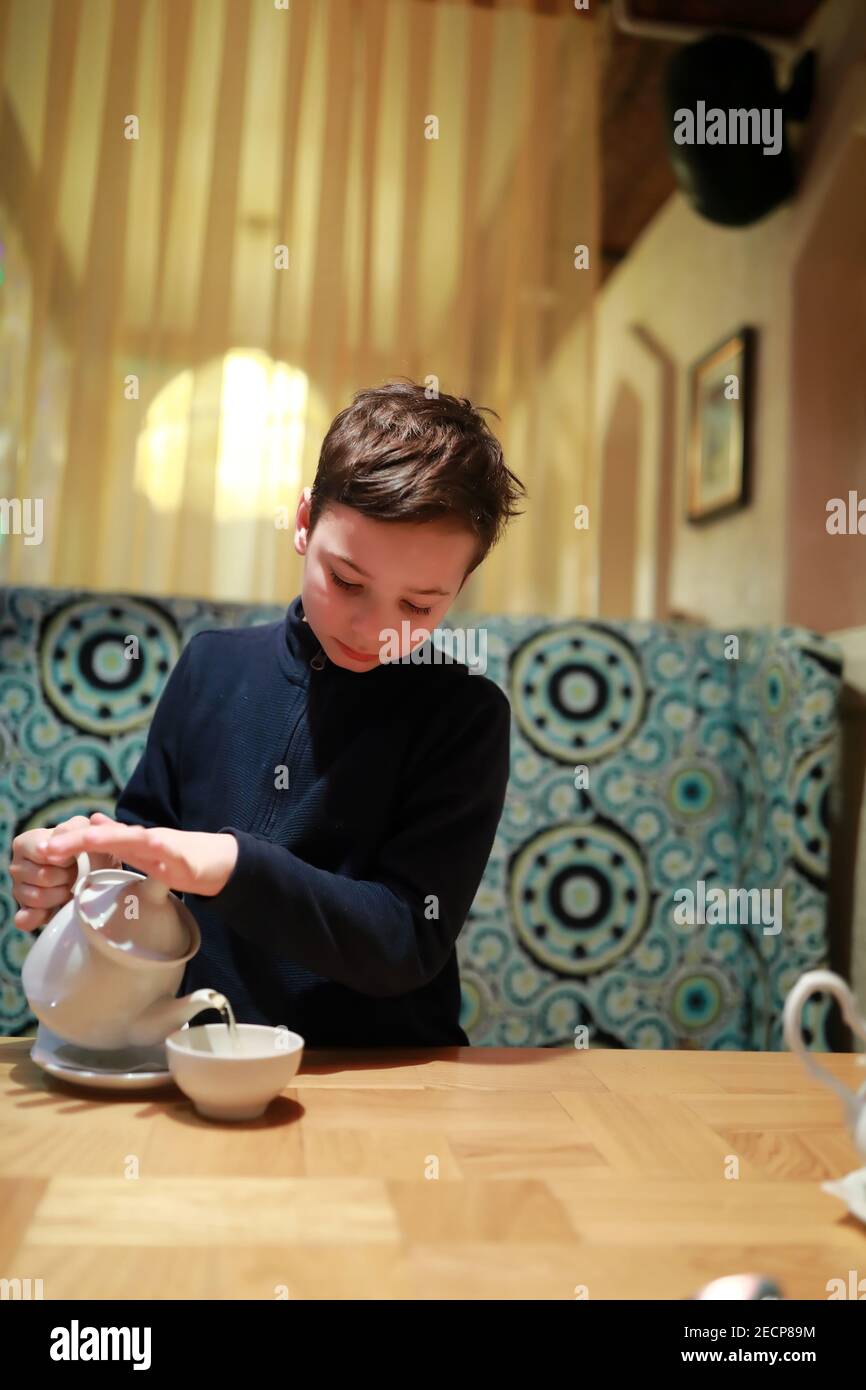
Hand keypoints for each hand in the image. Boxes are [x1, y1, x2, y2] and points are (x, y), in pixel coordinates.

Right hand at [10, 813, 121, 932]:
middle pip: (42, 877)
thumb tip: (63, 830)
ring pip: (37, 898)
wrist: (97, 876)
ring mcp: (18, 890)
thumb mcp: (86, 833)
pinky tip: (55, 910)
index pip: (44, 854)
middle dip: (67, 878)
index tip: (75, 858)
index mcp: (26, 843)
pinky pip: (26, 919)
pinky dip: (42, 917)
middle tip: (76, 874)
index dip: (66, 859)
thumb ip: (74, 829)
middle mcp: (17, 865)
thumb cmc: (89, 851)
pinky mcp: (23, 913)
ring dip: (61, 895)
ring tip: (70, 888)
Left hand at [42, 819, 238, 897]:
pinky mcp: (182, 855)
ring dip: (106, 838)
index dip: (71, 843)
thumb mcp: (144, 851)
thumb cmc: (182, 858)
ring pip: (131, 839)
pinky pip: (166, 850)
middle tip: (49, 847)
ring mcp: (163, 845)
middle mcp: (144, 839)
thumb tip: (93, 821)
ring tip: (84, 839)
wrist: (220, 862)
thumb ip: (119, 839)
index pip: (97, 840)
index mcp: (133, 842)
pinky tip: (145, 843)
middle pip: (106, 836)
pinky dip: (154, 845)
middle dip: (76, 840)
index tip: (45, 849)